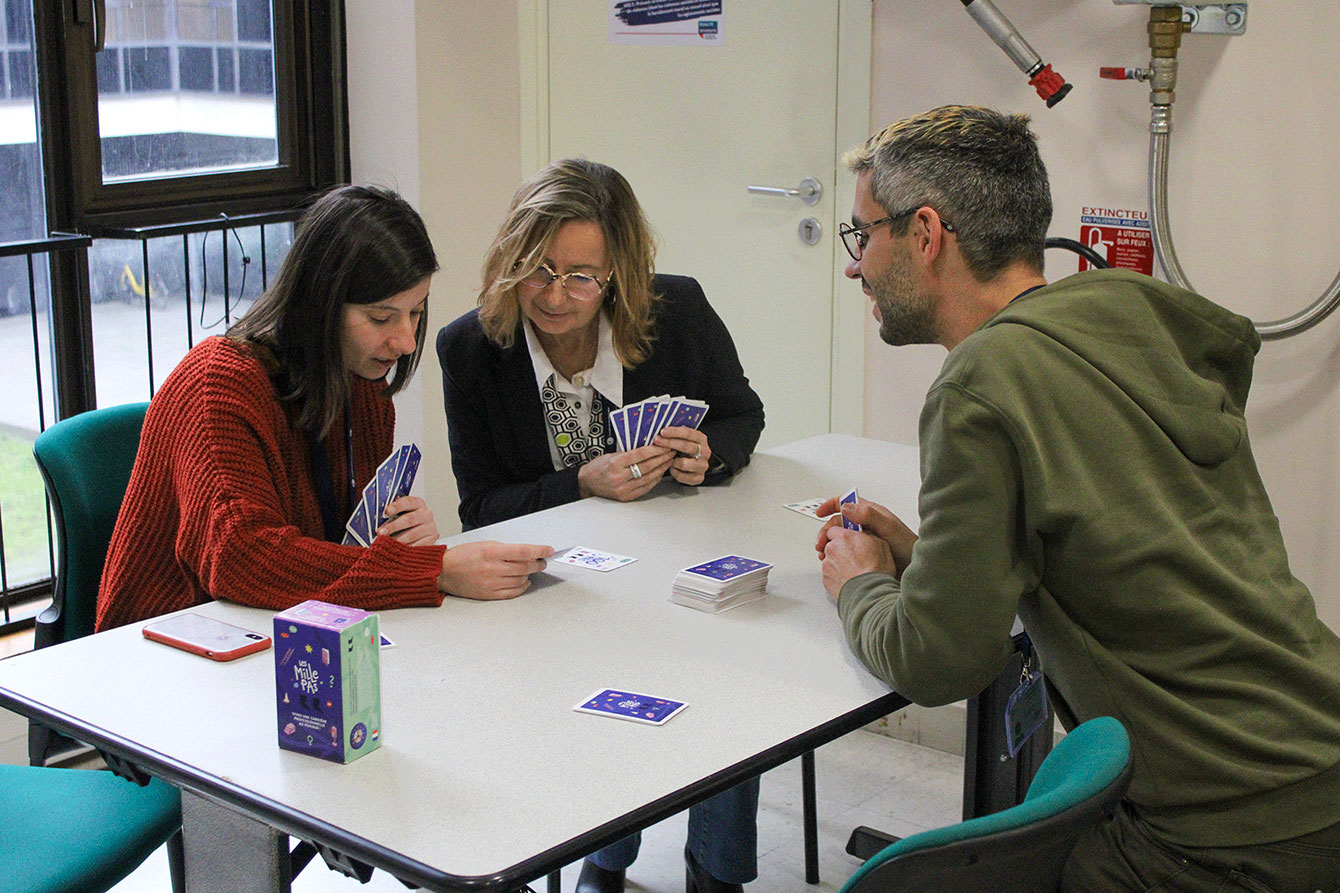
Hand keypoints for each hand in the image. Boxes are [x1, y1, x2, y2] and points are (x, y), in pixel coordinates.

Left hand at [376, 496, 438, 546]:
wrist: (422, 529)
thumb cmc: (407, 520)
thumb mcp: (401, 513)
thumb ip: (392, 514)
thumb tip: (376, 519)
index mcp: (418, 503)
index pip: (407, 502)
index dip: (397, 507)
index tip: (387, 512)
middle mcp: (426, 514)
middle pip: (409, 519)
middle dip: (393, 526)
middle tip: (381, 532)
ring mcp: (430, 526)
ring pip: (413, 534)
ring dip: (398, 539)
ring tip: (387, 544)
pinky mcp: (432, 538)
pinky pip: (419, 545)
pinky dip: (408, 548)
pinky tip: (399, 550)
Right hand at [437, 541, 555, 599]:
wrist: (444, 572)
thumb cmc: (463, 556)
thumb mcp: (484, 544)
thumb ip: (506, 549)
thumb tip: (526, 552)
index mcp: (492, 552)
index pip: (523, 551)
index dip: (539, 550)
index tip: (549, 550)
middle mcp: (493, 568)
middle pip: (525, 567)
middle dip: (538, 563)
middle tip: (542, 561)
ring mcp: (491, 583)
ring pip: (521, 580)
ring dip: (529, 574)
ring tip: (530, 569)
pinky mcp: (489, 594)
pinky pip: (513, 592)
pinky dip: (522, 587)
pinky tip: (524, 582)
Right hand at [578, 443, 673, 500]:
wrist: (587, 483)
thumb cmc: (599, 467)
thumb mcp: (612, 455)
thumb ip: (630, 453)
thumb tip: (650, 447)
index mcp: (615, 463)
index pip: (640, 455)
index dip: (655, 449)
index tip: (664, 445)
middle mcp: (619, 477)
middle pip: (647, 466)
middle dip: (662, 458)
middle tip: (671, 451)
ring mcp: (623, 489)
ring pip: (649, 477)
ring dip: (662, 468)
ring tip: (669, 461)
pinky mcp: (626, 497)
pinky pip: (646, 487)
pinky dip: (655, 479)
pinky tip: (660, 473)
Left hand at [654, 425, 711, 485]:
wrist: (693, 466)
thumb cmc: (685, 450)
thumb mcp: (683, 439)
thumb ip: (676, 434)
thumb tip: (662, 430)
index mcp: (701, 439)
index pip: (689, 433)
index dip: (674, 432)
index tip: (663, 432)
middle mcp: (705, 452)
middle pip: (685, 446)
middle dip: (669, 443)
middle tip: (657, 441)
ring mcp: (702, 465)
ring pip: (683, 463)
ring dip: (672, 461)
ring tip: (667, 458)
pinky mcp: (699, 477)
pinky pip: (682, 476)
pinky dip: (674, 472)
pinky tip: (672, 468)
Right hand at [813, 495, 917, 575]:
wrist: (917, 567)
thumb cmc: (907, 546)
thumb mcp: (888, 528)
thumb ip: (869, 515)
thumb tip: (847, 507)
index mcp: (869, 513)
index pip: (845, 503)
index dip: (830, 505)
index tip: (820, 513)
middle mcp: (865, 524)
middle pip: (838, 522)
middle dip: (826, 531)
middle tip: (820, 543)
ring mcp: (864, 538)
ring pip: (840, 537)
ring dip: (829, 543)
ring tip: (823, 554)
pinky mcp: (864, 551)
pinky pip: (845, 549)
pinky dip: (836, 553)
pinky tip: (834, 561)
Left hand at [820, 528, 896, 602]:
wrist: (869, 594)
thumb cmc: (876, 570)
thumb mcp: (880, 543)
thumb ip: (866, 535)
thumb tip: (864, 534)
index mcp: (844, 537)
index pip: (833, 529)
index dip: (841, 535)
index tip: (847, 539)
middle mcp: (832, 549)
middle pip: (831, 545)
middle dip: (840, 550)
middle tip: (854, 557)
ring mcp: (827, 565)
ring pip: (830, 561)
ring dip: (839, 564)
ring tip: (855, 572)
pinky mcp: (826, 580)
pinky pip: (830, 575)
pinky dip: (838, 576)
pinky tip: (851, 580)